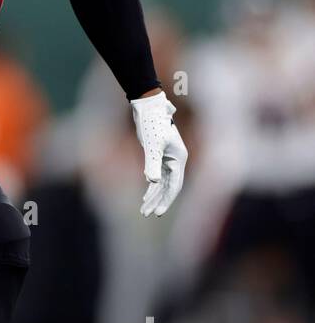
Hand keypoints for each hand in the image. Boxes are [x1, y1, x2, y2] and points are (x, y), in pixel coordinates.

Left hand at [130, 90, 187, 216]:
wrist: (148, 108)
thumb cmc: (152, 124)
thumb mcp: (152, 144)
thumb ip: (152, 163)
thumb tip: (153, 182)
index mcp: (179, 159)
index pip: (175, 186)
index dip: (167, 200)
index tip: (158, 212)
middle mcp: (176, 161)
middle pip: (168, 187)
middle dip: (158, 201)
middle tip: (147, 214)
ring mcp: (168, 159)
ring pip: (162, 184)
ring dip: (153, 196)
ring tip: (143, 210)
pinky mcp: (159, 156)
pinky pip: (158, 177)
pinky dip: (151, 187)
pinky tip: (145, 197)